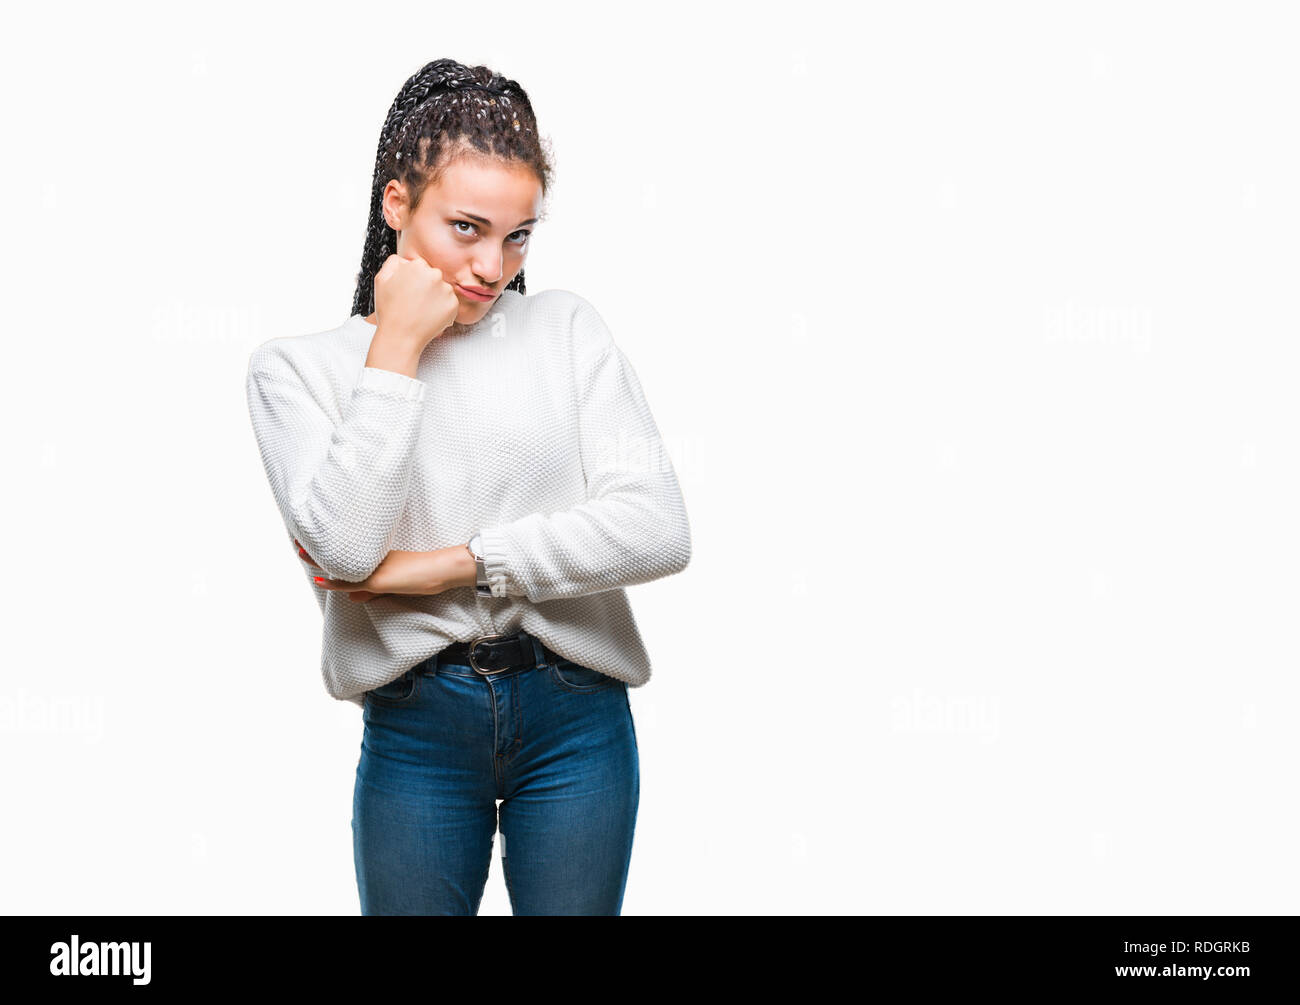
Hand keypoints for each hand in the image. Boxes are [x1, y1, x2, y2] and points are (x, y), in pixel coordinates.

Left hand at [295, 539, 476, 600]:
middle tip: (299, 539)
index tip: (314, 541)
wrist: (440, 570)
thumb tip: (350, 598)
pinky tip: (321, 578)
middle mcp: (372, 561)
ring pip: (342, 565)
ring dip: (319, 559)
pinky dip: (335, 582)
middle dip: (317, 549)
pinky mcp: (379, 581)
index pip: (347, 553)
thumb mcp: (393, 584)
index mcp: (375, 559)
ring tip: (300, 551)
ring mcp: (375, 570)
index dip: (329, 549)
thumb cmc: (423, 575)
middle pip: (340, 554)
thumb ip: (369, 591)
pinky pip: (352, 582)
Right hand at [373, 252, 461, 348]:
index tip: (409, 291)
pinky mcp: (454, 305)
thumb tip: (405, 260)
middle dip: (426, 287)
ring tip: (421, 311)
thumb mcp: (381, 279)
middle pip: (433, 277)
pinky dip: (442, 310)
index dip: (413, 280)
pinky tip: (429, 317)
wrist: (400, 337)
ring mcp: (446, 290)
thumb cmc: (389, 310)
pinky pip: (450, 303)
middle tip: (414, 303)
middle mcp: (435, 274)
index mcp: (417, 265)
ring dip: (435, 298)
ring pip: (442, 290)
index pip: (420, 267)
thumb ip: (393, 262)